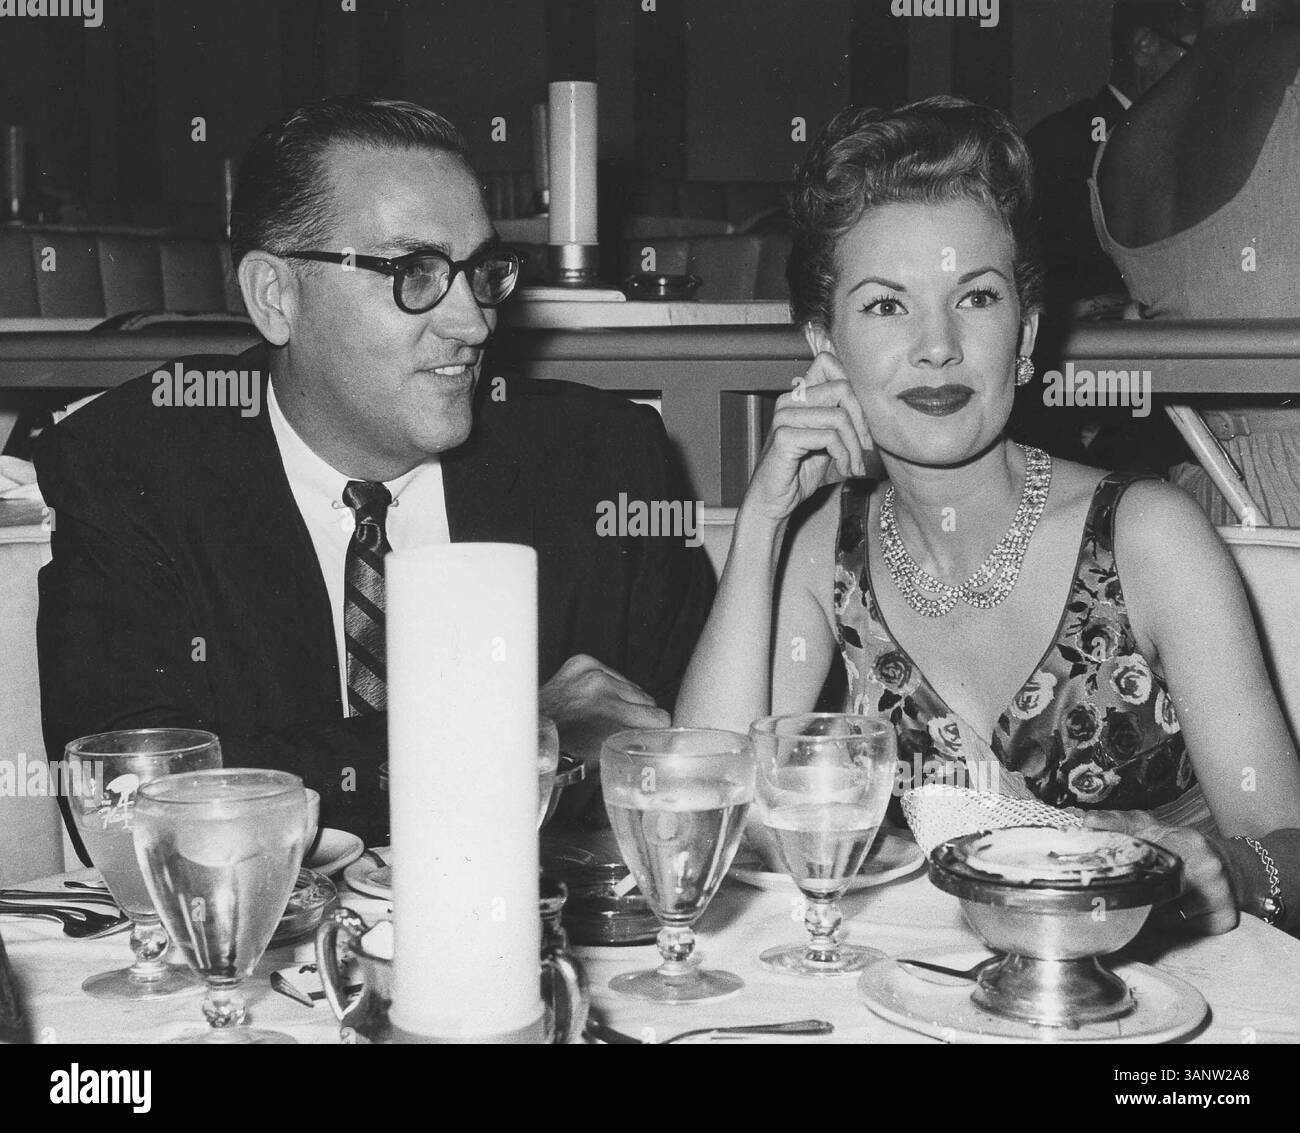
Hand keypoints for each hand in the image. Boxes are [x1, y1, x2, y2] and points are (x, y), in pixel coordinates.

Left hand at [540, 654, 669, 773]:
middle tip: (623, 730)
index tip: (652, 738)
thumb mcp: (602, 757)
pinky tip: (594, 700)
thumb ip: (632, 745)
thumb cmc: (562, 750)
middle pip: (648, 700)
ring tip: (604, 715)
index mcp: (609, 714)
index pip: (659, 717)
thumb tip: (655, 743)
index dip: (656, 732)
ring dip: (623, 700)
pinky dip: (608, 687)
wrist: (531, 730)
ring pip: (631, 686)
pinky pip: (613, 674)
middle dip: (639, 717)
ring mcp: (590, 671)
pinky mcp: (582, 662)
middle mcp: (601, 688)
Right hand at [744, 352, 872, 523]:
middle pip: (842, 388)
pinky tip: (844, 470)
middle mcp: (789, 399)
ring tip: (855, 466)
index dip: (854, 384)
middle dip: (863, 421)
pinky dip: (843, 456)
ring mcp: (784, 416)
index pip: (829, 362)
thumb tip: (878, 404)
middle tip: (867, 449)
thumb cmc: (801, 472)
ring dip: (854, 446)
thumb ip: (845, 418)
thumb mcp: (830, 441)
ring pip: (839, 416)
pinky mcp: (784, 436)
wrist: (773, 502)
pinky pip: (829, 437)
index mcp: (799, 395)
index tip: (864, 420)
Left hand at [1083, 810, 1239, 935]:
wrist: (1232, 865)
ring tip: (1151, 898)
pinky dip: (1171, 923)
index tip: (1105, 883)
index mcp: (1187, 844)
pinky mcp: (1226, 919)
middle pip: (1155, 896)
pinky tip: (1174, 909)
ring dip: (1150, 914)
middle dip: (1134, 898)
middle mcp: (1209, 870)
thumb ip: (1119, 824)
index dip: (1124, 878)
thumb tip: (1088, 822)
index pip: (1148, 867)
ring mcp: (1221, 896)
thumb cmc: (1184, 847)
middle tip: (1119, 896)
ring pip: (1165, 918)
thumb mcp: (1152, 828)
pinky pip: (1183, 930)